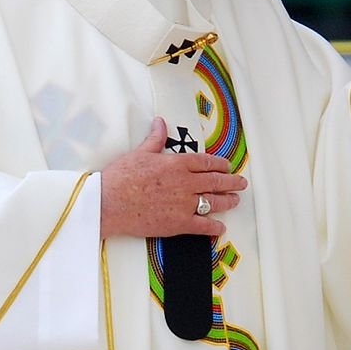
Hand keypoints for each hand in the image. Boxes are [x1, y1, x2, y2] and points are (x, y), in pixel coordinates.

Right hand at [99, 117, 245, 239]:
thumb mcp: (140, 152)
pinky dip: (214, 227)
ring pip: (214, 202)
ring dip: (228, 201)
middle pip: (216, 182)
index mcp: (178, 163)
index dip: (221, 164)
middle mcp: (186, 183)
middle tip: (241, 183)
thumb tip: (160, 122)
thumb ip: (156, 139)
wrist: (109, 202)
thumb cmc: (121, 177)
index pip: (207, 162)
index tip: (228, 166)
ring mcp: (185, 204)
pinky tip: (220, 227)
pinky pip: (203, 226)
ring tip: (235, 201)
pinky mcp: (179, 224)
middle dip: (232, 182)